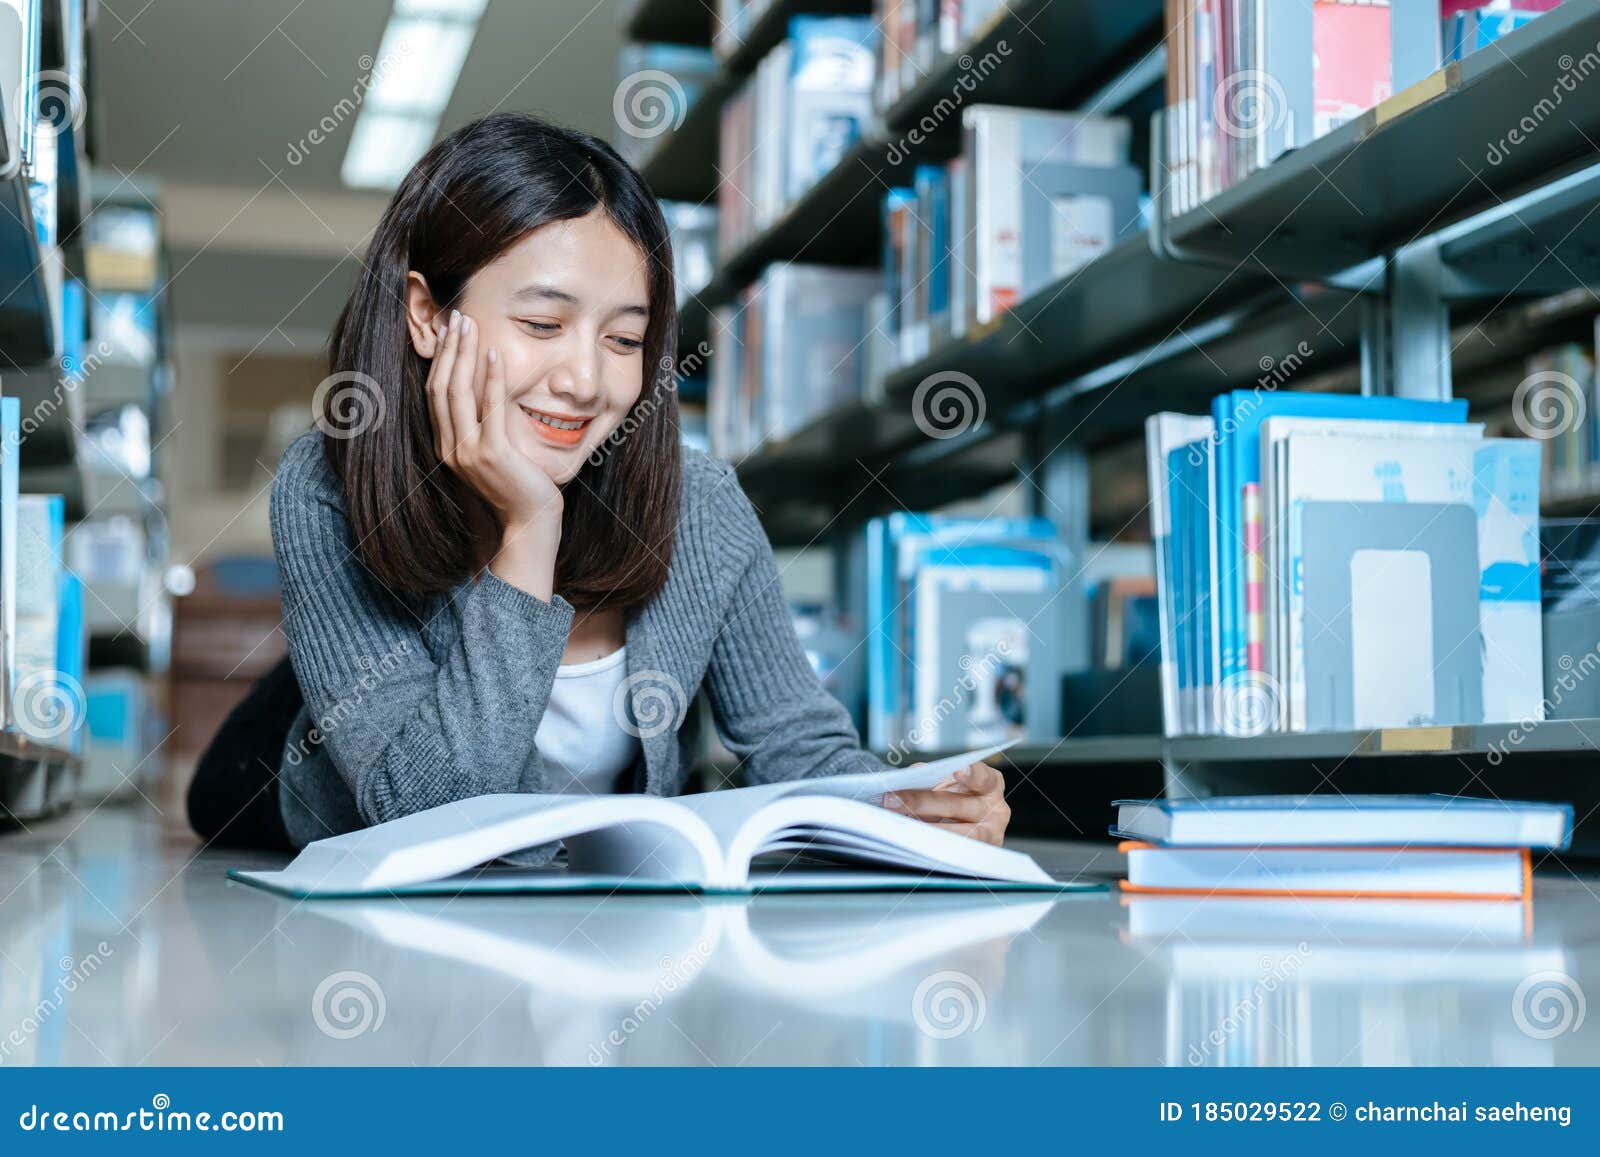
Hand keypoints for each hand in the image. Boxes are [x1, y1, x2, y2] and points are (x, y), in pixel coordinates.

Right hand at [428, 310, 561, 528]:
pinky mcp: (492, 454)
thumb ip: (481, 429)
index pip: (435, 394)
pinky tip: (495, 355)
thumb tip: (483, 397)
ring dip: (463, 355)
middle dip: (448, 349)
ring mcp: (468, 453)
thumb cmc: (517, 487)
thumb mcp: (491, 455)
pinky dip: (490, 378)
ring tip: (471, 326)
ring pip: (458, 393)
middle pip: (441, 387)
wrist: (529, 522)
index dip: (441, 361)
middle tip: (456, 318)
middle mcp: (450, 449)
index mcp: (446, 447)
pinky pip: (488, 408)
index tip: (450, 333)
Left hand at [884, 761, 1009, 845]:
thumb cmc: (955, 800)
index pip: (983, 778)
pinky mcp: (977, 857)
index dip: (971, 774)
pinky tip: (913, 845)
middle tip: (892, 800)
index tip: (957, 771)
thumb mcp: (946, 784)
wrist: (963, 827)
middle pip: (957, 806)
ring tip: (900, 827)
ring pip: (957, 834)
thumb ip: (930, 777)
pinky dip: (932, 849)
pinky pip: (953, 854)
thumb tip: (908, 778)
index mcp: (990, 785)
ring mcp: (990, 836)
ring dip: (925, 830)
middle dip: (922, 802)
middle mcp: (995, 810)